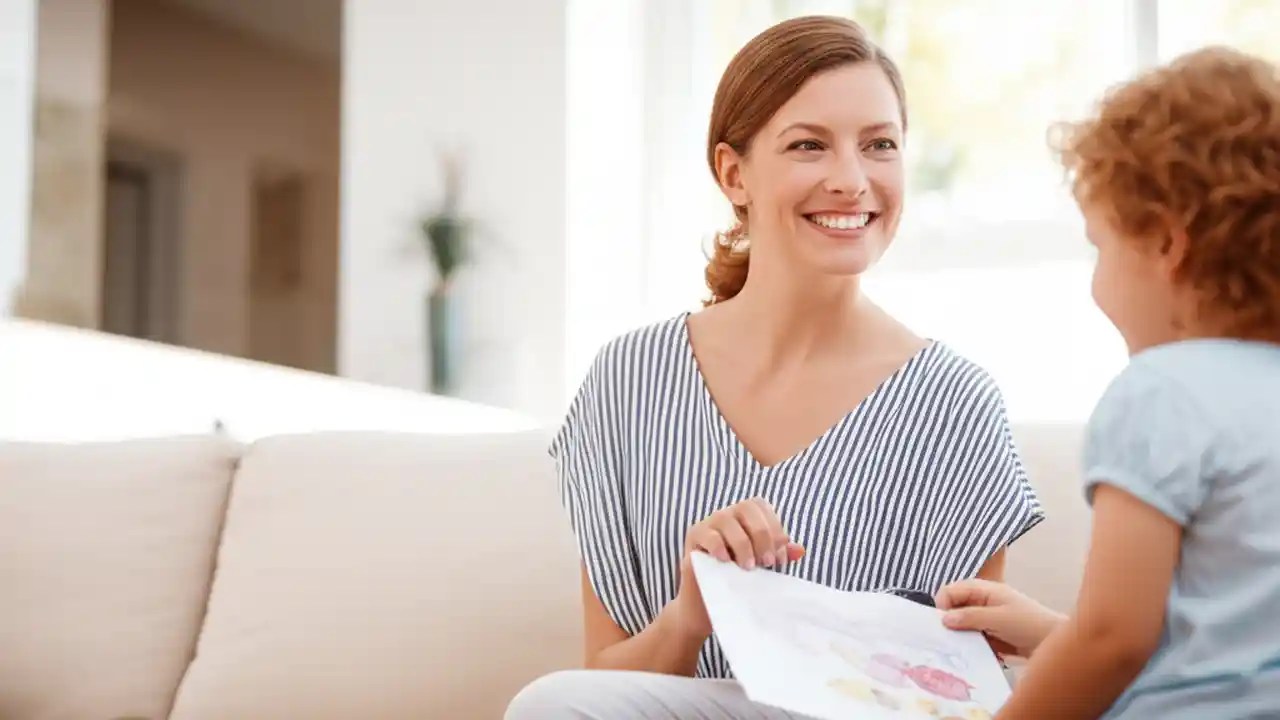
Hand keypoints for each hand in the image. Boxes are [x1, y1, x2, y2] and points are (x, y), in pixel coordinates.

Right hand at [670, 498, 805, 637]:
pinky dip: (720, 547)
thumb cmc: (735, 583)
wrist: (706, 606)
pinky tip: (727, 562)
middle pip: (746, 508)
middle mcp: (726, 516)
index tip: (779, 559)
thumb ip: (777, 556)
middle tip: (767, 563)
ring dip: (743, 544)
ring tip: (749, 567)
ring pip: (726, 518)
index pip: (761, 506)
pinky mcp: (693, 538)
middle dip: (762, 535)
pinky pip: (707, 534)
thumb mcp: (761, 569)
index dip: (775, 528)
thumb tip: (799, 550)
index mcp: (743, 518)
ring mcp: (707, 525)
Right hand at [935, 579, 1065, 657]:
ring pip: (960, 625)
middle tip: (950, 639)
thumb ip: (971, 617)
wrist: (1055, 643)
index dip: (943, 605)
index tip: (944, 624)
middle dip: (949, 622)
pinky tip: (976, 654)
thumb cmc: (1030, 624)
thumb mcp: (999, 618)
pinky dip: (970, 646)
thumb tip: (944, 619)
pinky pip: (971, 638)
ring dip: (960, 636)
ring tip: (965, 648)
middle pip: (953, 608)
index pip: (951, 590)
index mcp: (983, 590)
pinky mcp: (989, 635)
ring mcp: (985, 618)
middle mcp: (982, 601)